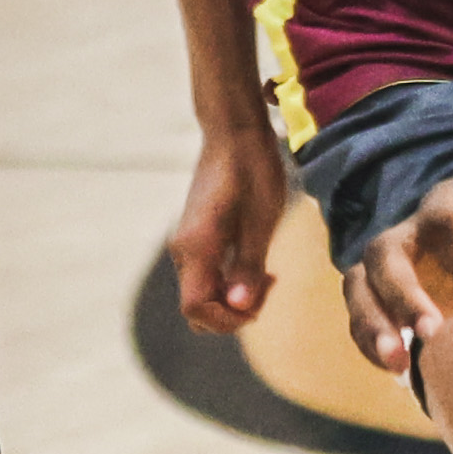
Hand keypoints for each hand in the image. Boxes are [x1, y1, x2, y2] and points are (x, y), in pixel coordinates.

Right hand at [166, 118, 290, 333]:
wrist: (234, 133)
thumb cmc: (253, 170)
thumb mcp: (261, 220)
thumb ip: (248, 266)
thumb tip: (240, 307)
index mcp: (196, 247)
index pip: (196, 308)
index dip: (227, 320)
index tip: (260, 303)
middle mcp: (183, 251)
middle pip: (197, 307)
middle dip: (232, 312)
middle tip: (269, 286)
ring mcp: (186, 245)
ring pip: (203, 293)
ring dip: (233, 297)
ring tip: (268, 274)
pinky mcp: (195, 238)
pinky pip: (206, 276)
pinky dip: (229, 281)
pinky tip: (256, 264)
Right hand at [341, 159, 452, 372]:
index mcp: (452, 199)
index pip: (445, 222)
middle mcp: (416, 228)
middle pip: (383, 252)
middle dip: (400, 296)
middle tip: (431, 333)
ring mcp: (401, 260)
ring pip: (360, 282)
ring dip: (371, 324)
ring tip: (398, 365)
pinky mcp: (396, 290)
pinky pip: (366, 311)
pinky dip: (371, 340)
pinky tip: (397, 367)